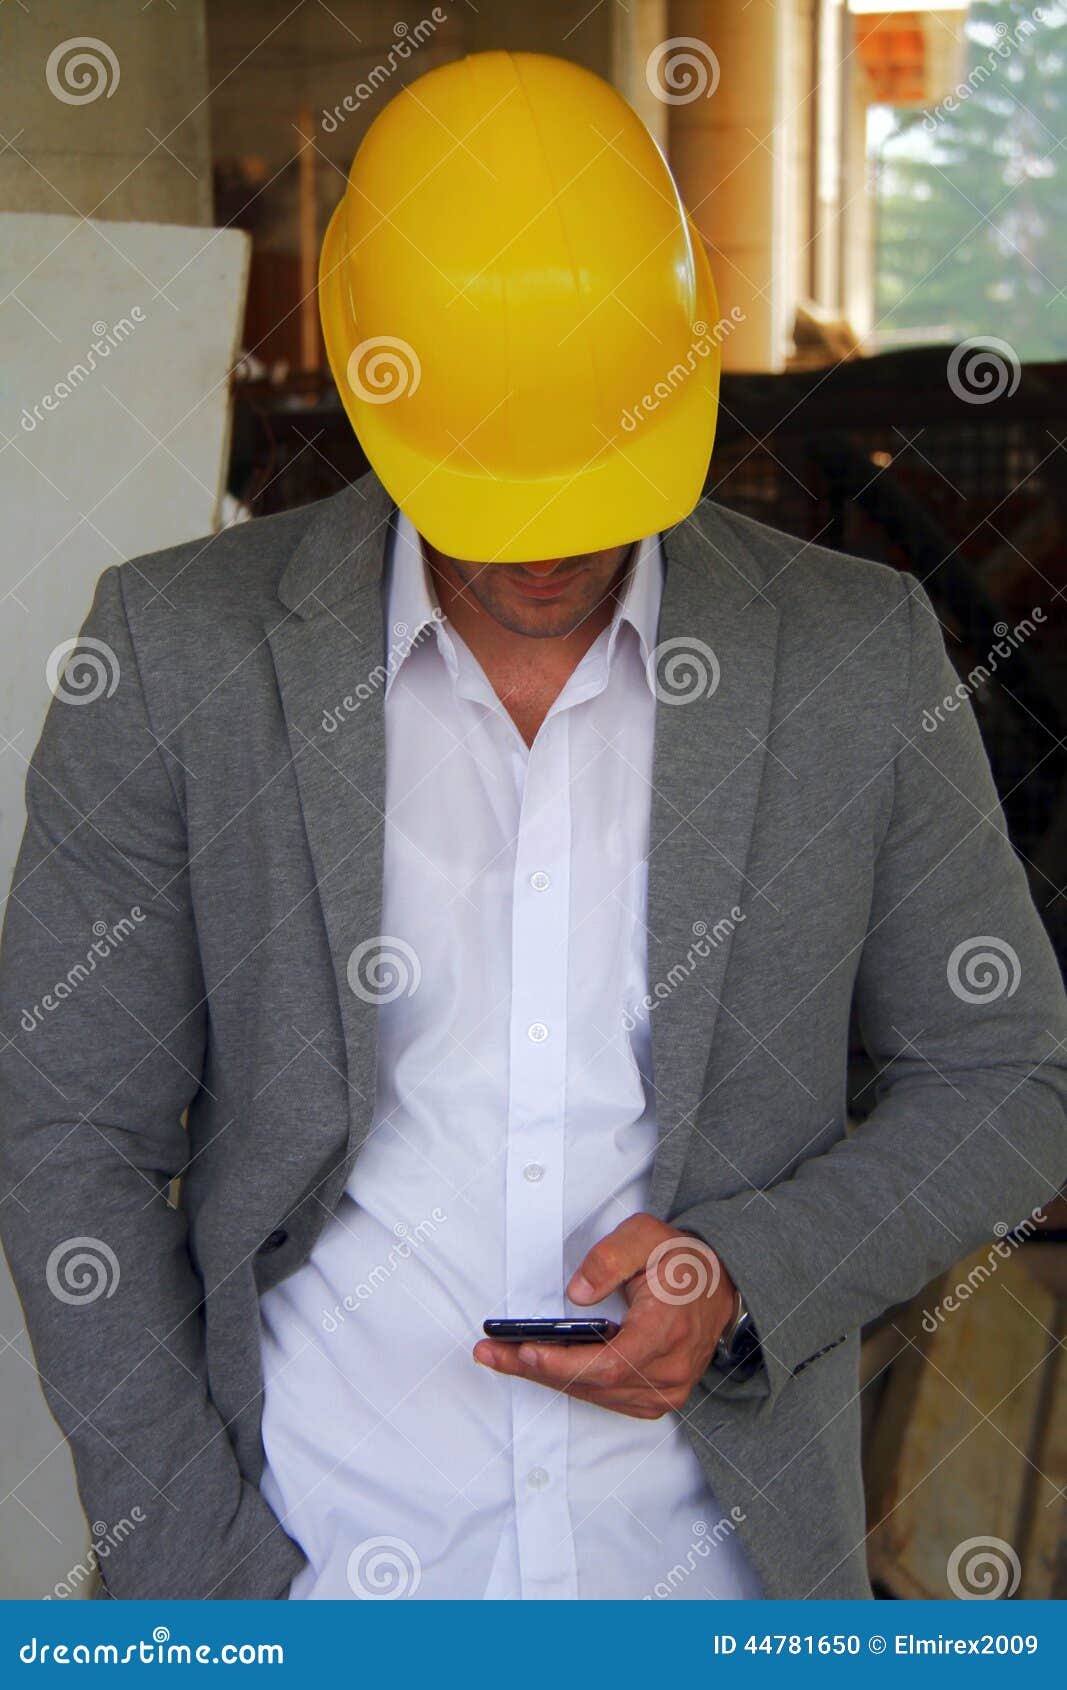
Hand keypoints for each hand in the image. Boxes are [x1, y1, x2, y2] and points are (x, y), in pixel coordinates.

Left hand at [473, 1213, 735, 1419]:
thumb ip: (609, 1259)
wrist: (722, 1285)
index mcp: (668, 1330)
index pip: (611, 1363)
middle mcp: (669, 1370)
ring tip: (502, 1356)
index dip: (565, 1364)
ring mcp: (666, 1389)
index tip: (525, 1351)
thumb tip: (576, 1293)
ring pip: (597, 1394)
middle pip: (594, 1384)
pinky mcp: (658, 1395)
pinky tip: (541, 1367)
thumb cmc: (683, 1261)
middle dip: (537, 1369)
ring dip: (547, 1377)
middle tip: (491, 1353)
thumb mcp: (646, 1237)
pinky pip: (608, 1398)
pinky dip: (572, 1383)